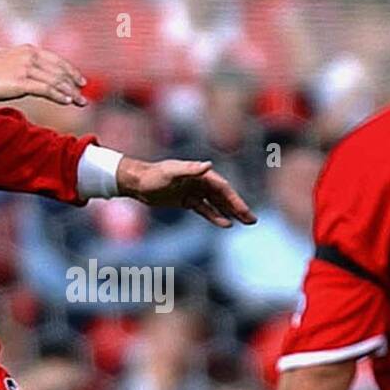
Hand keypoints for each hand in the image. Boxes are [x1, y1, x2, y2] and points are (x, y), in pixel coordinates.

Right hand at [0, 45, 86, 105]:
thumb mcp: (8, 61)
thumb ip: (21, 63)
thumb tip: (28, 71)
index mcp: (28, 50)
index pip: (57, 60)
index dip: (70, 71)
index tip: (80, 81)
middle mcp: (30, 57)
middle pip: (59, 71)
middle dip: (73, 84)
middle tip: (83, 95)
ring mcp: (26, 69)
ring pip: (56, 81)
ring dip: (70, 92)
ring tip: (80, 102)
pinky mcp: (21, 82)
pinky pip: (46, 90)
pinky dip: (59, 96)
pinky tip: (67, 102)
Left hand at [116, 158, 256, 227]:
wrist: (136, 182)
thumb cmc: (153, 176)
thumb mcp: (171, 172)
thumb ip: (190, 169)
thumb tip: (208, 165)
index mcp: (199, 174)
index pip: (222, 187)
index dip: (235, 199)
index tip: (244, 211)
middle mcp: (199, 181)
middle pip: (223, 196)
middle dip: (238, 207)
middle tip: (252, 220)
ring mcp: (194, 191)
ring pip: (216, 203)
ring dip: (230, 212)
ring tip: (245, 223)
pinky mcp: (186, 200)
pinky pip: (205, 209)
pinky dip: (214, 216)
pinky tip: (225, 224)